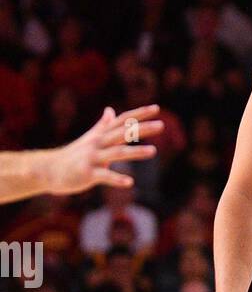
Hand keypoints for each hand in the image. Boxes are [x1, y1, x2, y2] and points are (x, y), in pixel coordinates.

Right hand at [46, 104, 163, 195]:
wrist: (50, 170)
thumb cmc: (74, 154)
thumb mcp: (90, 138)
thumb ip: (102, 125)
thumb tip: (111, 110)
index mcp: (101, 135)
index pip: (123, 121)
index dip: (139, 114)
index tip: (156, 108)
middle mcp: (98, 143)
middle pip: (122, 133)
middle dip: (142, 129)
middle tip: (161, 125)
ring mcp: (92, 158)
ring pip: (116, 152)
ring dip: (135, 151)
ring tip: (153, 151)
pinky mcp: (87, 174)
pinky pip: (104, 176)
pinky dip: (117, 179)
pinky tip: (130, 183)